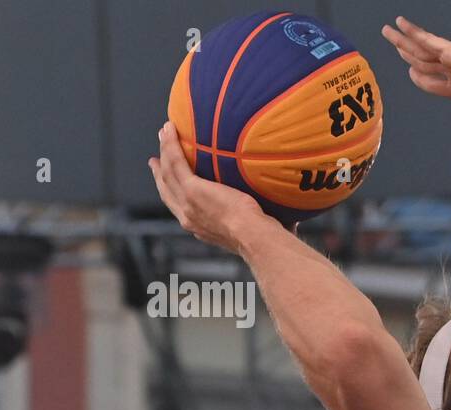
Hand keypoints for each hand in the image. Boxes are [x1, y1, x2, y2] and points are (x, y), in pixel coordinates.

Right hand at [148, 122, 270, 252]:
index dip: (175, 195)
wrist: (256, 239)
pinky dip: (170, 144)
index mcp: (201, 228)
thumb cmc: (266, 239)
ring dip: (164, 151)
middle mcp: (189, 218)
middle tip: (155, 161)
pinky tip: (169, 128)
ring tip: (163, 135)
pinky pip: (176, 161)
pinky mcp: (193, 189)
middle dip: (161, 176)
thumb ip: (267, 219)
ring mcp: (188, 203)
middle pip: (168, 191)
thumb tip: (295, 217)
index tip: (172, 184)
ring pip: (168, 172)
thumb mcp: (261, 229)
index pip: (183, 209)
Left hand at [382, 16, 450, 185]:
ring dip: (403, 41)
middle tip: (394, 45)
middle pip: (425, 63)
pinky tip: (399, 24)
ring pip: (421, 50)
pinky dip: (413, 32)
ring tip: (387, 31)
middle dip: (408, 55)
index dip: (421, 78)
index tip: (411, 72)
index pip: (435, 83)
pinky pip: (427, 40)